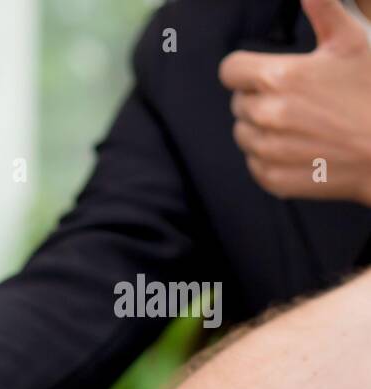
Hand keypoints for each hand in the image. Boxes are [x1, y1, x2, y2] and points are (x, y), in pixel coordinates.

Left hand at [220, 0, 370, 204]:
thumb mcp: (353, 42)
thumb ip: (324, 10)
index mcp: (277, 78)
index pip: (230, 70)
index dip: (247, 68)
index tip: (264, 71)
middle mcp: (265, 115)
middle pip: (238, 101)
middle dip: (260, 96)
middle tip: (299, 98)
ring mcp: (267, 150)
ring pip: (243, 132)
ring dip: (262, 126)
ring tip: (302, 122)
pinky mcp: (272, 178)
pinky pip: (253, 162)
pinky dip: (270, 155)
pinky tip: (301, 145)